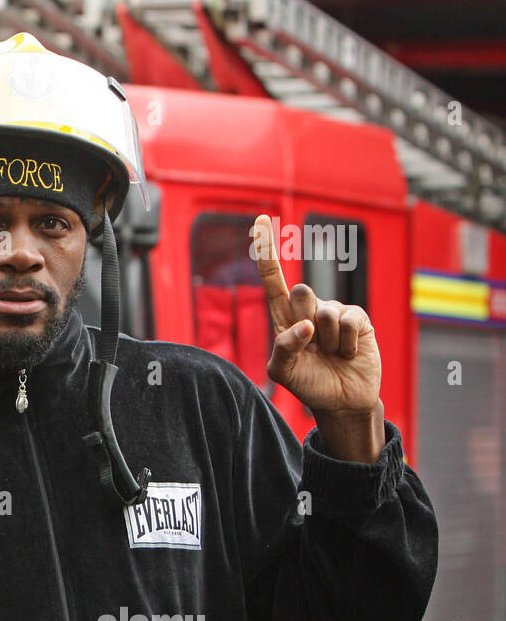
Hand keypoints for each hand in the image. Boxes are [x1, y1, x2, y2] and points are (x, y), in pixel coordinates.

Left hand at [251, 215, 380, 415]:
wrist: (343, 401)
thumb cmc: (309, 384)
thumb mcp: (284, 372)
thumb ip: (284, 349)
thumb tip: (306, 327)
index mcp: (284, 318)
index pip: (273, 280)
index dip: (267, 251)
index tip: (261, 219)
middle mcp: (308, 310)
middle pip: (300, 292)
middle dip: (304, 319)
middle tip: (312, 344)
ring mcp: (334, 312)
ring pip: (325, 312)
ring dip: (327, 340)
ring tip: (331, 354)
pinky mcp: (358, 319)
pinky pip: (348, 321)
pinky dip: (346, 343)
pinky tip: (348, 354)